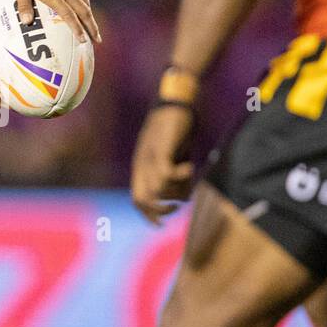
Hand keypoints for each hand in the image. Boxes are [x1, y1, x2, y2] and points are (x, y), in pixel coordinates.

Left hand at [11, 0, 100, 43]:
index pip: (68, 14)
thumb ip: (23, 5)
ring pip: (85, 4)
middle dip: (92, 27)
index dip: (76, 28)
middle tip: (97, 41)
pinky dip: (87, 7)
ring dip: (92, 19)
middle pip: (83, 11)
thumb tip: (26, 23)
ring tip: (96, 31)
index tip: (83, 40)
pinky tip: (87, 12)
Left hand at [130, 105, 195, 222]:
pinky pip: (166, 174)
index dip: (148, 215)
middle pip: (144, 200)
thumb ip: (176, 178)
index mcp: (142, 167)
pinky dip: (181, 176)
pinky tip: (190, 166)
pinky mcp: (161, 149)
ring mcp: (150, 157)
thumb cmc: (178, 130)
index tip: (162, 224)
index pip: (137, 199)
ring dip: (176, 190)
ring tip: (187, 174)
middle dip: (161, 210)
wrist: (177, 102)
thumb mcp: (176, 159)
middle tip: (176, 206)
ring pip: (158, 190)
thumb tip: (183, 199)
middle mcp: (142, 164)